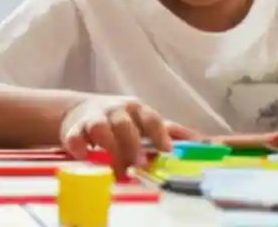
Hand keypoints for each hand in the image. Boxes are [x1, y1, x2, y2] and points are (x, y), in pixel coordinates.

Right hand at [59, 96, 198, 173]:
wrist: (79, 110)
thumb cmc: (120, 119)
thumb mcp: (144, 120)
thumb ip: (169, 131)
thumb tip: (204, 141)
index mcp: (137, 109)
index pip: (151, 118)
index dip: (159, 133)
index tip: (166, 150)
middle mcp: (116, 111)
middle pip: (125, 124)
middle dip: (132, 144)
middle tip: (138, 164)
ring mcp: (94, 118)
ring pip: (100, 127)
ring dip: (108, 146)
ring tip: (113, 167)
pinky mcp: (74, 129)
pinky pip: (75, 137)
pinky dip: (78, 146)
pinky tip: (84, 156)